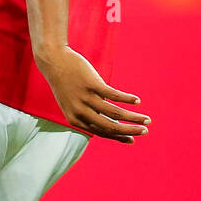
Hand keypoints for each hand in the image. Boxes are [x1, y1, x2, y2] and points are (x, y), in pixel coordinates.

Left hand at [35, 45, 150, 142]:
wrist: (54, 61)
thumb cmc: (65, 82)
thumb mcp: (72, 102)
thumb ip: (88, 112)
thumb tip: (109, 119)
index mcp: (75, 119)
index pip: (101, 132)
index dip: (118, 137)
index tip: (132, 139)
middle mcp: (80, 111)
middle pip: (110, 127)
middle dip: (129, 131)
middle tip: (145, 132)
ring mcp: (86, 98)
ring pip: (114, 113)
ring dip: (133, 118)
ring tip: (147, 120)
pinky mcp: (91, 84)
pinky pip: (114, 95)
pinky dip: (127, 99)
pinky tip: (137, 101)